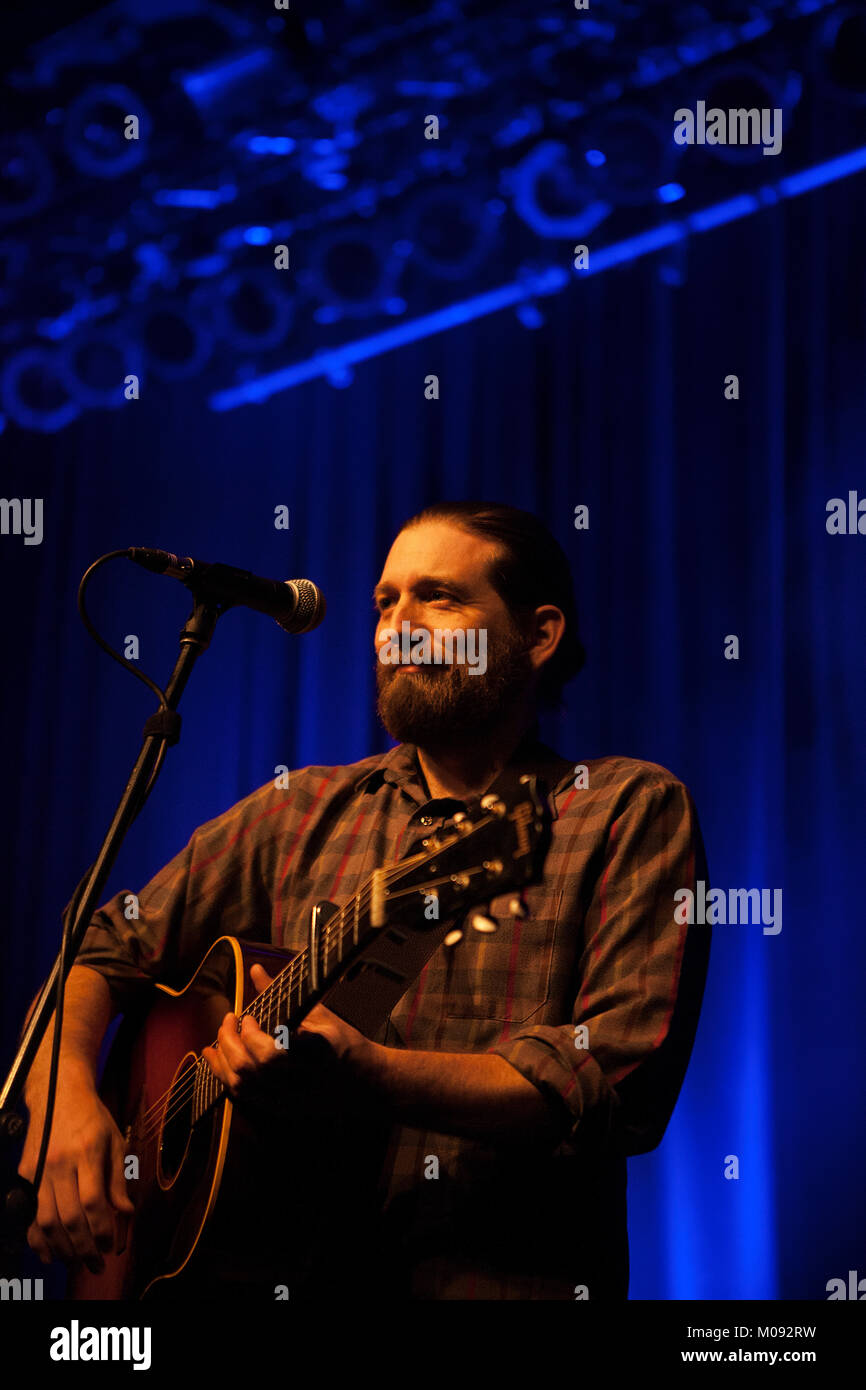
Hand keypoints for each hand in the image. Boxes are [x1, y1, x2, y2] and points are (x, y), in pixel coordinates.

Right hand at [19, 1069, 134, 1271]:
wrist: (57, 1092)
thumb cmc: (92, 1116)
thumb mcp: (115, 1140)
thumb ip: (118, 1178)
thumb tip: (125, 1213)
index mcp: (86, 1152)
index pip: (93, 1202)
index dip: (102, 1230)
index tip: (111, 1247)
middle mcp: (59, 1162)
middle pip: (69, 1217)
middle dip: (84, 1248)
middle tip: (96, 1264)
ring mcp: (39, 1169)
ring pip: (46, 1220)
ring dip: (62, 1248)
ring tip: (77, 1262)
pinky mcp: (25, 1173)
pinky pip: (32, 1212)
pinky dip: (39, 1236)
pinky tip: (50, 1252)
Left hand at [201, 964, 373, 1099]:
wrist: (365, 1083)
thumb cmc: (344, 1043)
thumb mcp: (319, 1013)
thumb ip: (282, 994)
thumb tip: (255, 970)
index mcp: (312, 1054)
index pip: (271, 1051)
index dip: (251, 1034)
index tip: (247, 1014)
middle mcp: (298, 1081)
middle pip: (250, 1069)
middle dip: (229, 1042)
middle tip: (228, 1020)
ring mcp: (288, 1099)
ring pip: (243, 1086)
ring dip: (222, 1061)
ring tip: (216, 1041)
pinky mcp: (281, 1108)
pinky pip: (245, 1098)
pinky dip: (226, 1078)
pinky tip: (219, 1060)